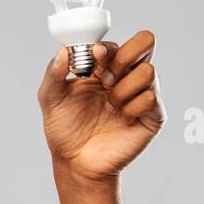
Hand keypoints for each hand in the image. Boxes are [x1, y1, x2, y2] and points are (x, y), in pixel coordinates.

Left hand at [36, 29, 165, 185]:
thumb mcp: (50, 99)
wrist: (76, 161)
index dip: (107, 47)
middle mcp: (126, 76)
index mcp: (104, 67)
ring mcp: (141, 93)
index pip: (117, 41)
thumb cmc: (64, 130)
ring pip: (148, 70)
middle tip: (105, 80)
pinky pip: (151, 98)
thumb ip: (53, 73)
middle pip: (146, 41)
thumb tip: (63, 50)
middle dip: (123, 58)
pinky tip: (121, 119)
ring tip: (110, 106)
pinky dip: (132, 107)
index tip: (95, 57)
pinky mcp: (152, 115)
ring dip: (123, 88)